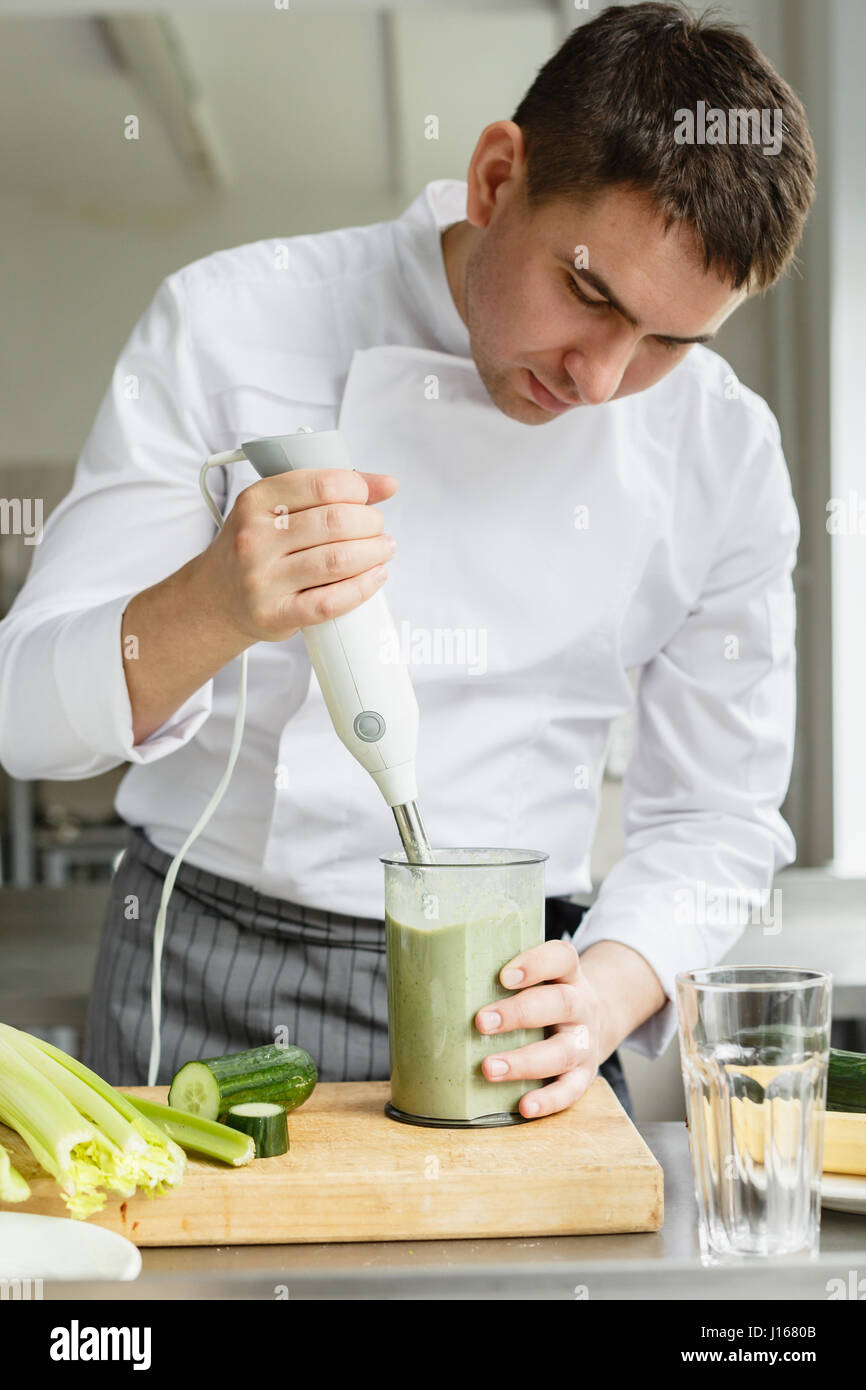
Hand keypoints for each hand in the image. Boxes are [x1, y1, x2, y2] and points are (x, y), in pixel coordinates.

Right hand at [198, 467, 399, 643]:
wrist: (215, 598)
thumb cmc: (254, 549)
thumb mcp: (276, 508)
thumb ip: (328, 490)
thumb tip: (386, 484)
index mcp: (256, 502)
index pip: (323, 484)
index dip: (359, 490)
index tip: (368, 499)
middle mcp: (255, 538)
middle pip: (335, 522)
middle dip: (371, 523)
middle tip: (377, 529)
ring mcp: (263, 580)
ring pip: (337, 560)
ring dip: (373, 553)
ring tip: (383, 549)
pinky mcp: (275, 614)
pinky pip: (330, 602)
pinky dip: (362, 588)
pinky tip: (374, 577)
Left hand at [474, 939, 603, 1118]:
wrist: (597, 1024)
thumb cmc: (544, 999)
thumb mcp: (536, 980)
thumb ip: (496, 977)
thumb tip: (427, 983)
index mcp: (567, 975)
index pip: (561, 957)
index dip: (536, 963)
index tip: (503, 976)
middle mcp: (581, 1005)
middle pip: (561, 1003)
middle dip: (519, 1013)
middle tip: (481, 1022)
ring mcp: (585, 1042)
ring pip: (563, 1051)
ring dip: (524, 1061)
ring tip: (489, 1068)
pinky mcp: (584, 1075)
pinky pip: (571, 1090)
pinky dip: (548, 1100)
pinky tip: (524, 1106)